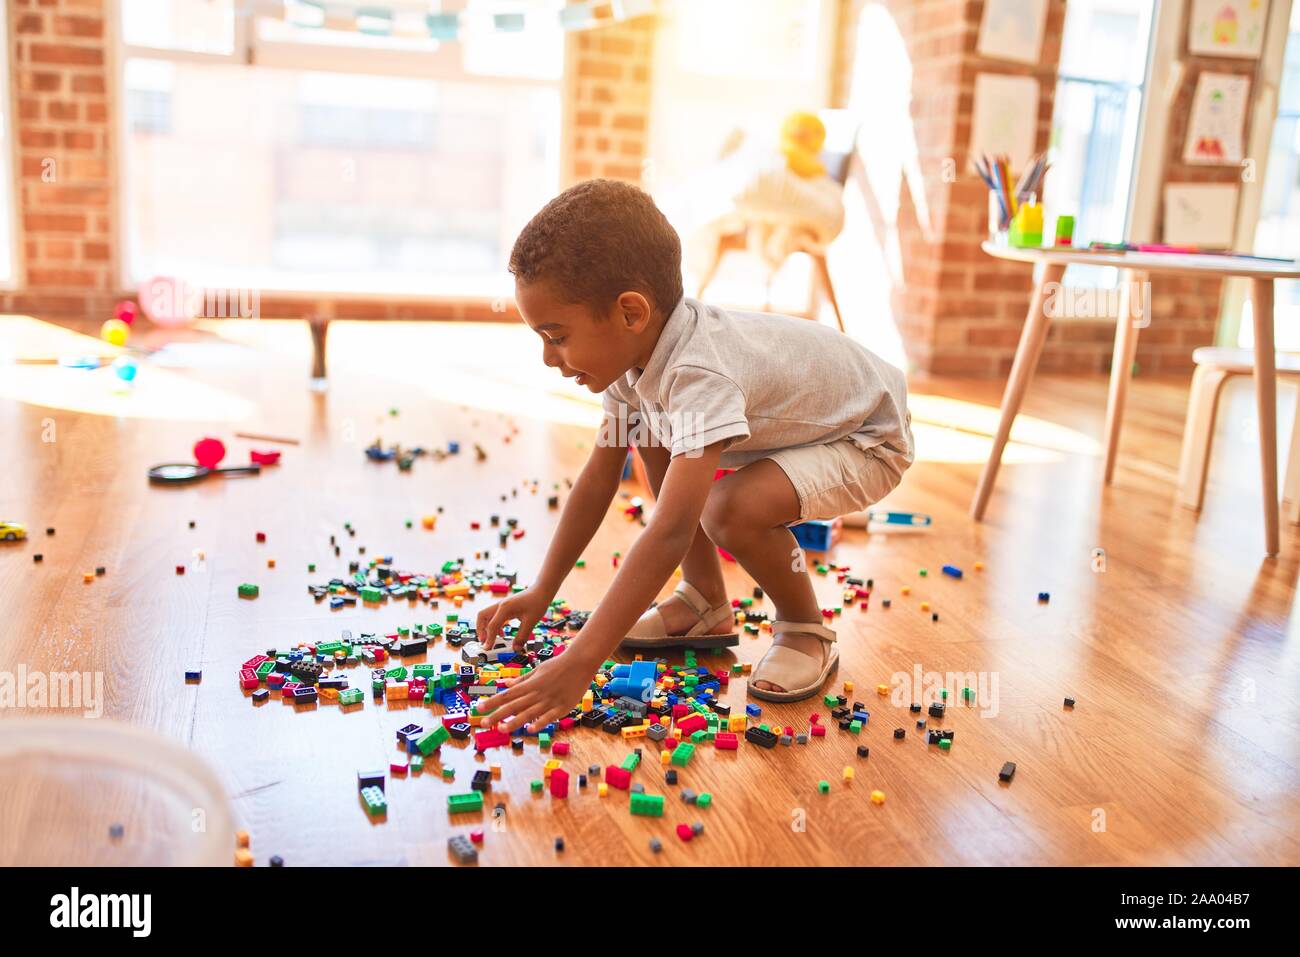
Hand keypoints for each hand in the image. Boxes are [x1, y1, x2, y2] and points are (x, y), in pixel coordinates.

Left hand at [474, 645, 599, 734]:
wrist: (580, 662)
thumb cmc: (559, 665)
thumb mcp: (538, 669)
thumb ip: (522, 680)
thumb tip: (506, 684)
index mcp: (530, 684)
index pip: (507, 695)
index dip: (492, 702)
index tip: (479, 709)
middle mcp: (537, 693)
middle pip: (514, 706)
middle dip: (497, 715)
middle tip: (483, 723)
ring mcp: (549, 701)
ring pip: (529, 713)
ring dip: (514, 722)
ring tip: (501, 729)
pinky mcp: (562, 707)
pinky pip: (548, 717)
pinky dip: (539, 723)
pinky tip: (530, 730)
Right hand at [475, 587, 551, 652]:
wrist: (541, 590)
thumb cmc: (537, 602)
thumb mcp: (531, 621)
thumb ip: (522, 636)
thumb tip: (516, 649)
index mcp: (505, 608)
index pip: (492, 626)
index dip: (489, 639)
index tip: (487, 648)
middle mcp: (500, 605)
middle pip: (482, 617)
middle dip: (481, 630)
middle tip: (484, 642)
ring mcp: (502, 605)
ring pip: (486, 616)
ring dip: (486, 628)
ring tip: (491, 640)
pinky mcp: (506, 606)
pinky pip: (494, 616)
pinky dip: (494, 625)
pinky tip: (502, 633)